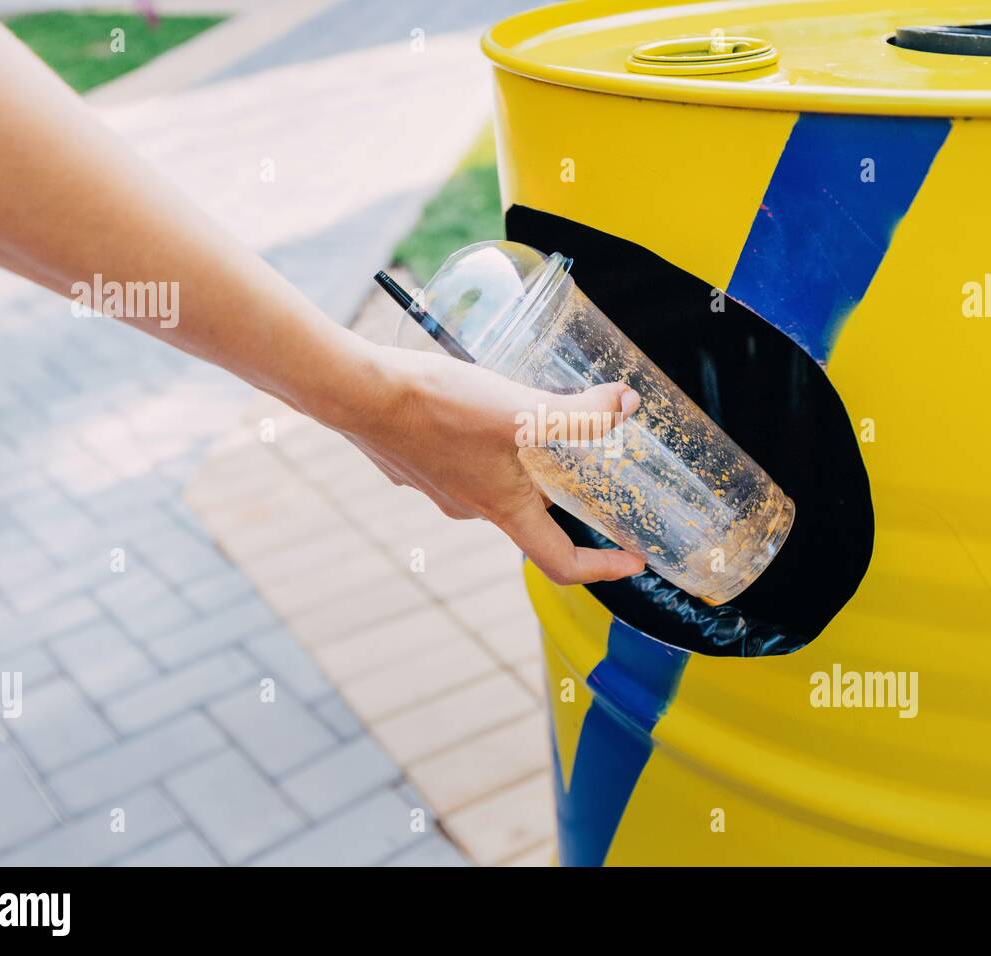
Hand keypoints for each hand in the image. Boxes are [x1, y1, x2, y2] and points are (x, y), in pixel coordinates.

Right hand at [325, 341, 646, 585]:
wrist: (356, 391)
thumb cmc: (436, 407)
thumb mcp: (521, 410)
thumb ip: (579, 412)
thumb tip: (626, 404)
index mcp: (504, 509)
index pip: (562, 563)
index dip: (603, 568)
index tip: (633, 561)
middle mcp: (473, 509)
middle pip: (533, 516)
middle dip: (567, 496)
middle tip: (595, 467)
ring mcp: (441, 489)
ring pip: (498, 485)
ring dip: (525, 464)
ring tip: (544, 425)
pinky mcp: (419, 464)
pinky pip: (466, 463)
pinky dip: (489, 446)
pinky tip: (488, 409)